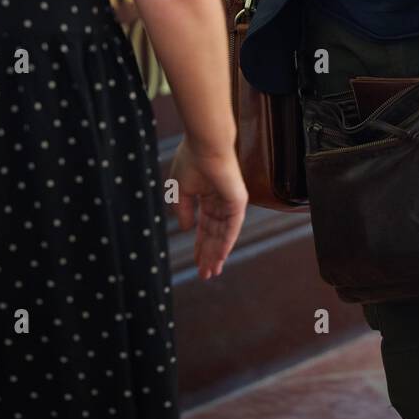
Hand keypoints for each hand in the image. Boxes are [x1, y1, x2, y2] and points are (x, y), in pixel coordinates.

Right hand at [168, 140, 247, 279]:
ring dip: (217, 254)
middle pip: (215, 234)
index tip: (196, 262)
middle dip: (209, 254)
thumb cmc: (191, 160)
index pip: (205, 225)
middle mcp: (221, 200)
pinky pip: (233, 227)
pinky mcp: (238, 201)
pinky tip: (220, 257)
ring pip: (224, 234)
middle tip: (205, 275)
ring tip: (211, 272)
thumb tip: (185, 229)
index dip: (200, 244)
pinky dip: (226, 242)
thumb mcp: (180, 189)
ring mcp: (231, 201)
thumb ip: (184, 210)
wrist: (205, 144)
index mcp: (207, 195)